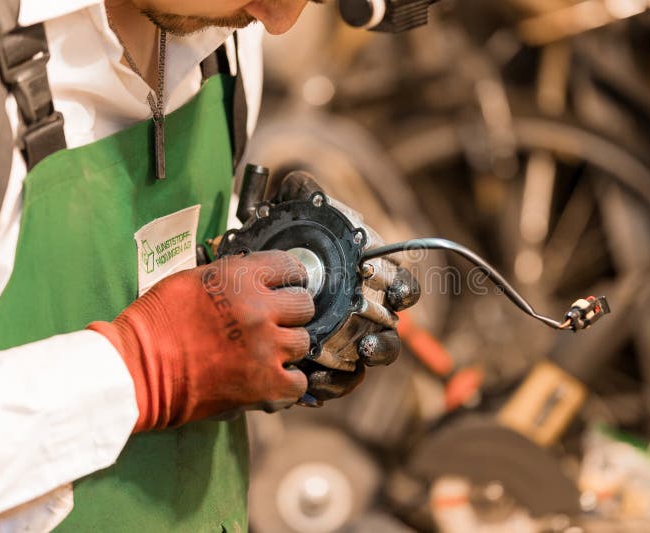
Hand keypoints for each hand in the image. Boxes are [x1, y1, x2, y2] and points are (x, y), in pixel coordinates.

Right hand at [88, 250, 314, 431]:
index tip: (287, 287)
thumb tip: (257, 279)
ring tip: (264, 353)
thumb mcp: (192, 280)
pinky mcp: (265, 384)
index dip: (290, 278)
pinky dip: (286, 383)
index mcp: (240, 277)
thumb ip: (232, 277)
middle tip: (272, 324)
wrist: (137, 370)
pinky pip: (298, 381)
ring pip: (304, 342)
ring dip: (287, 348)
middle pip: (304, 305)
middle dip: (290, 314)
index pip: (290, 266)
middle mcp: (259, 308)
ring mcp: (265, 347)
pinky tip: (268, 379)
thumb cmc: (155, 325)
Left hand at [275, 171, 420, 400]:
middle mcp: (362, 310)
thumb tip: (304, 185)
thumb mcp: (288, 215)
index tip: (396, 296)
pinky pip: (337, 381)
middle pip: (389, 331)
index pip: (399, 284)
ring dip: (357, 369)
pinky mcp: (324, 363)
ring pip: (367, 361)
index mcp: (365, 277)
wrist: (246, 282)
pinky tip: (312, 384)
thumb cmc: (278, 245)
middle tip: (368, 345)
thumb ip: (301, 193)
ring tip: (336, 371)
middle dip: (383, 343)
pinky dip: (331, 385)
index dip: (403, 291)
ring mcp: (345, 339)